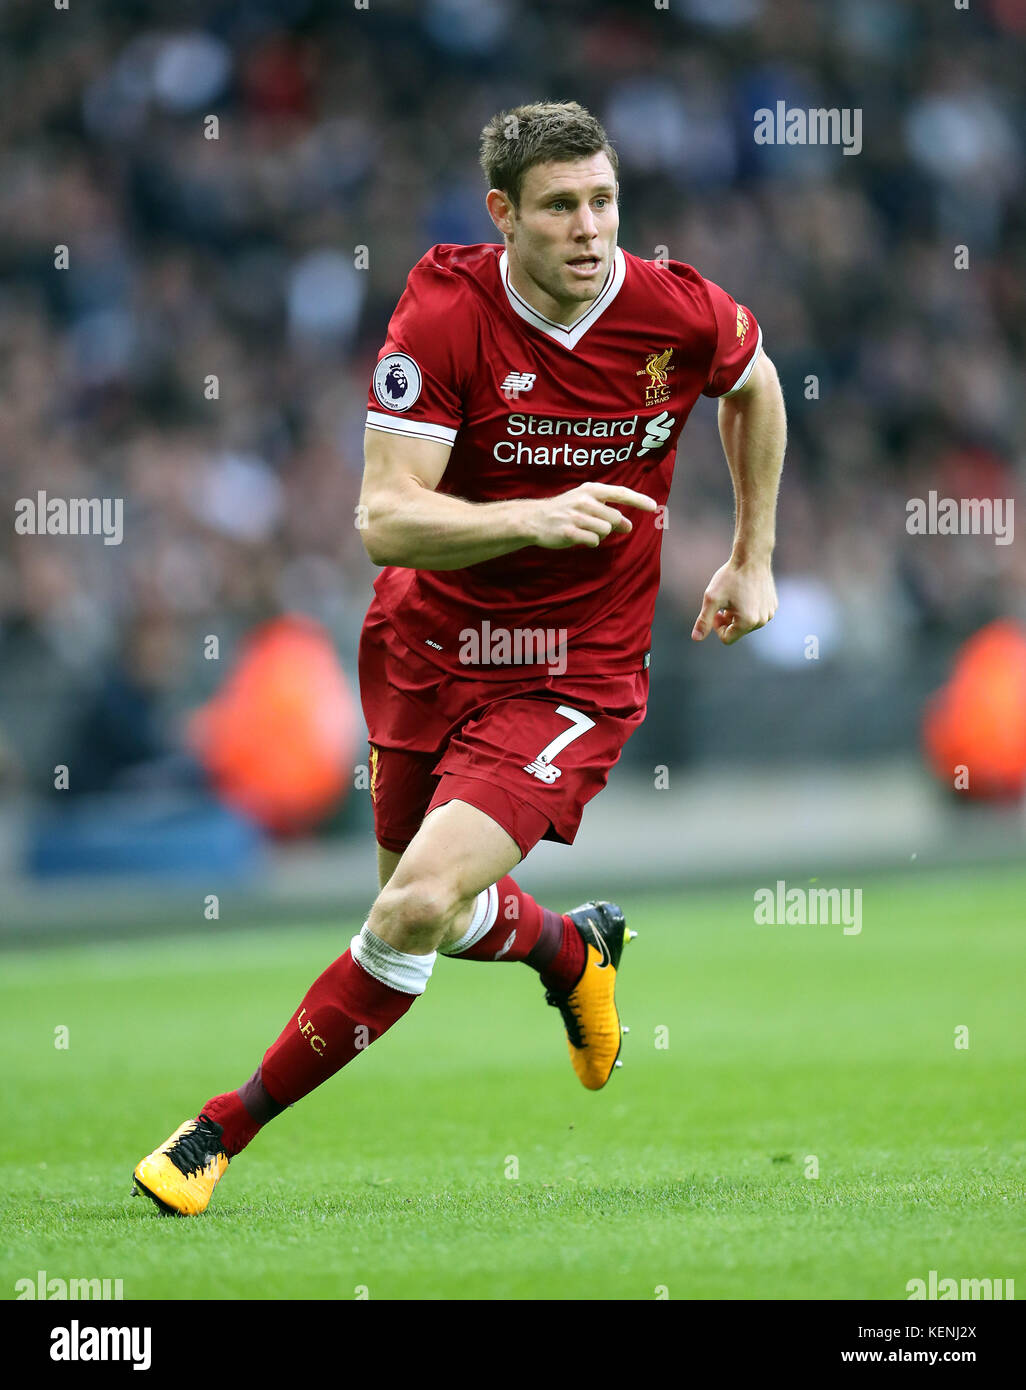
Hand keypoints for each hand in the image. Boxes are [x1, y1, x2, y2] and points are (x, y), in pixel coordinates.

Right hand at [530, 482, 656, 549]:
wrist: (535, 519)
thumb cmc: (564, 510)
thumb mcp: (586, 504)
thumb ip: (608, 512)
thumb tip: (629, 526)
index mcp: (590, 490)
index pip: (620, 493)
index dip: (639, 500)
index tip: (654, 506)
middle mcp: (584, 500)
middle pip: (615, 518)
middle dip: (610, 526)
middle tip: (594, 525)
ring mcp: (576, 516)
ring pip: (605, 531)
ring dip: (598, 535)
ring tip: (583, 529)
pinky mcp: (569, 532)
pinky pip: (593, 541)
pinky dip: (589, 542)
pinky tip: (577, 537)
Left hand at [691, 558, 776, 644]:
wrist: (752, 557)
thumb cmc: (730, 577)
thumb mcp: (712, 599)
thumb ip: (704, 620)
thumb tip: (696, 638)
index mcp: (747, 623)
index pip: (726, 638)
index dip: (716, 626)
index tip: (715, 611)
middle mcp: (761, 621)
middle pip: (737, 631)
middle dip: (728, 620)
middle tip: (723, 603)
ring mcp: (769, 613)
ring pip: (747, 623)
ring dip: (738, 614)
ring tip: (735, 597)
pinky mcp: (773, 605)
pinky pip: (756, 614)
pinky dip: (748, 608)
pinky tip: (745, 592)